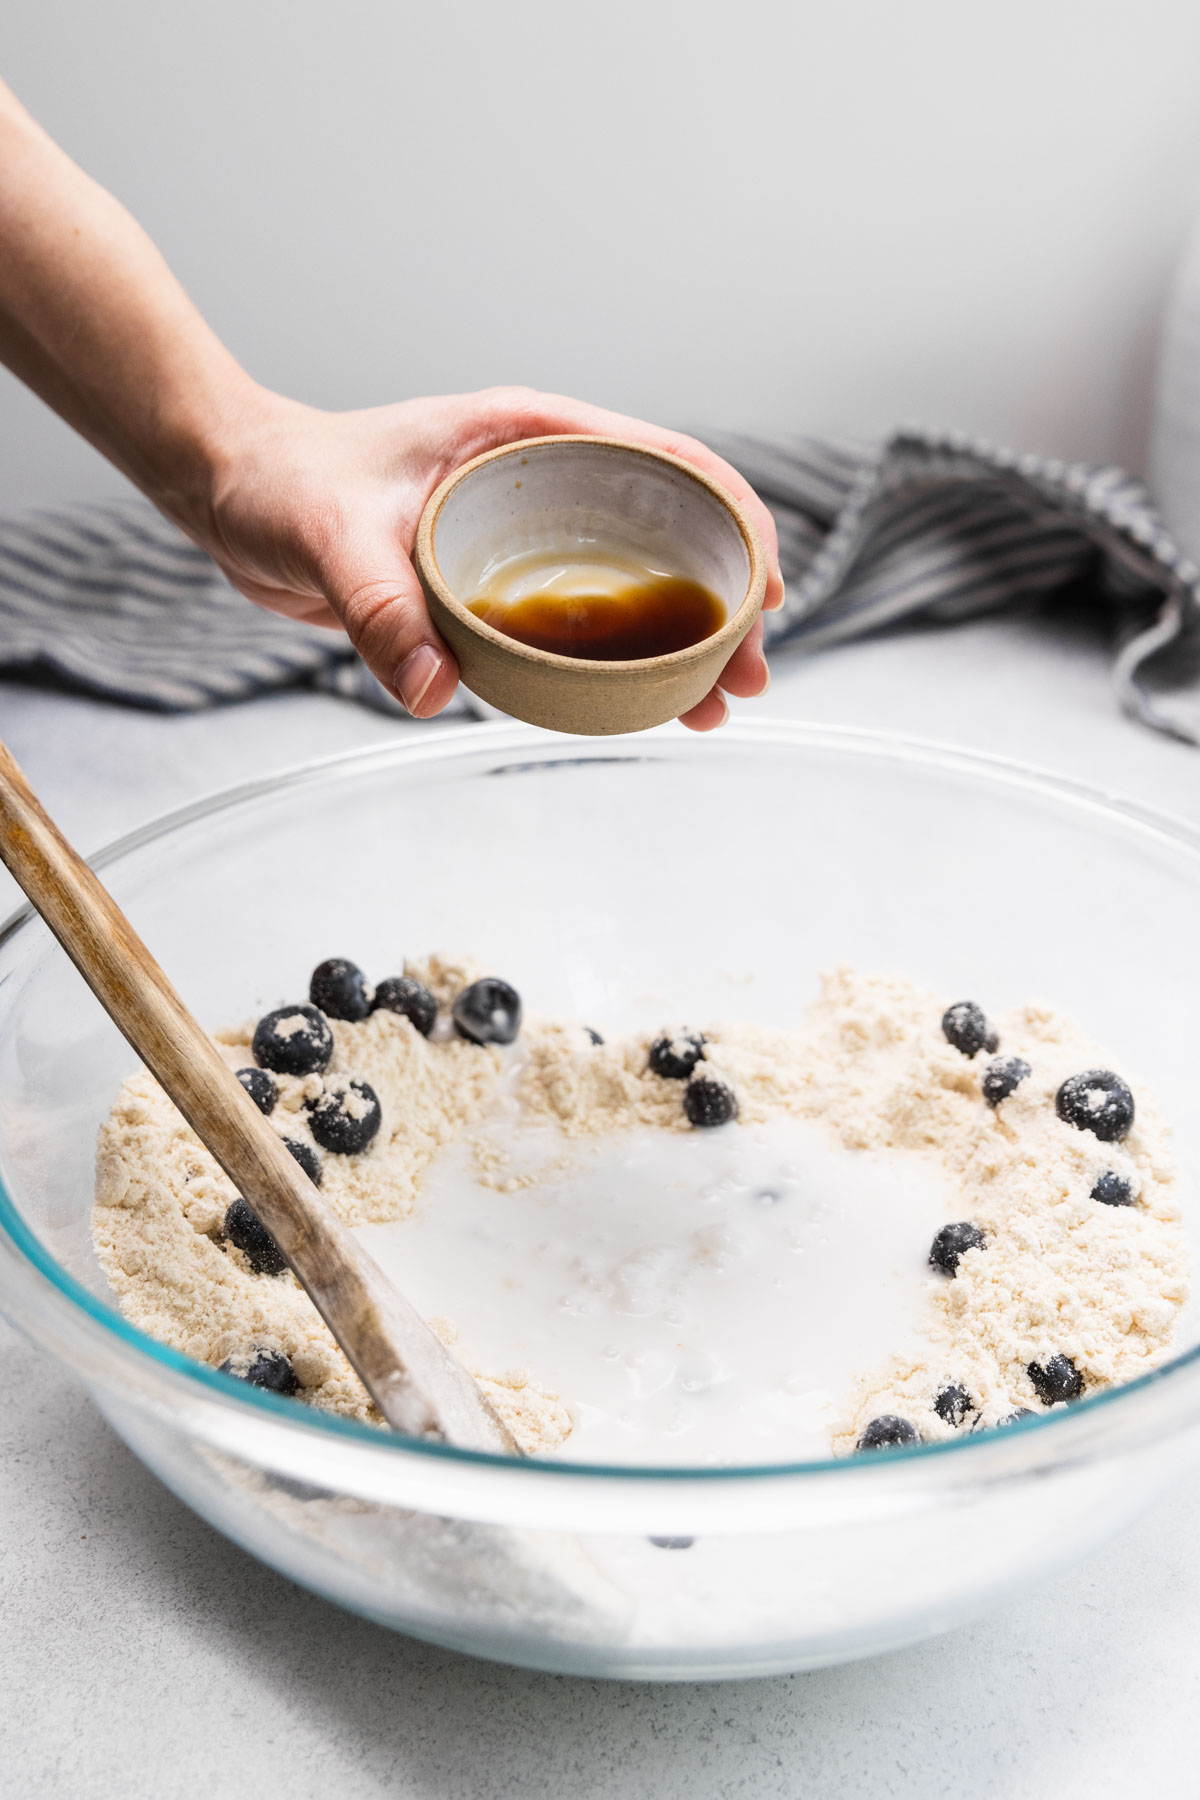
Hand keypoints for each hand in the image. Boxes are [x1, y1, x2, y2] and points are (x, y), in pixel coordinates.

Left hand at [197, 386, 783, 728]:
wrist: (231, 487)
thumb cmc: (280, 482)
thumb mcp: (329, 539)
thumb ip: (380, 610)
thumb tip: (435, 692)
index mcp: (527, 434)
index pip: (668, 461)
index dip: (734, 520)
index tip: (762, 590)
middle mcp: (541, 475)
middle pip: (673, 528)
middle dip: (726, 602)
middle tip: (747, 680)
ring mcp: (525, 525)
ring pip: (635, 578)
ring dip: (683, 641)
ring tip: (714, 706)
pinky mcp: (498, 573)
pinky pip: (582, 614)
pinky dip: (623, 657)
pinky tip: (643, 704)